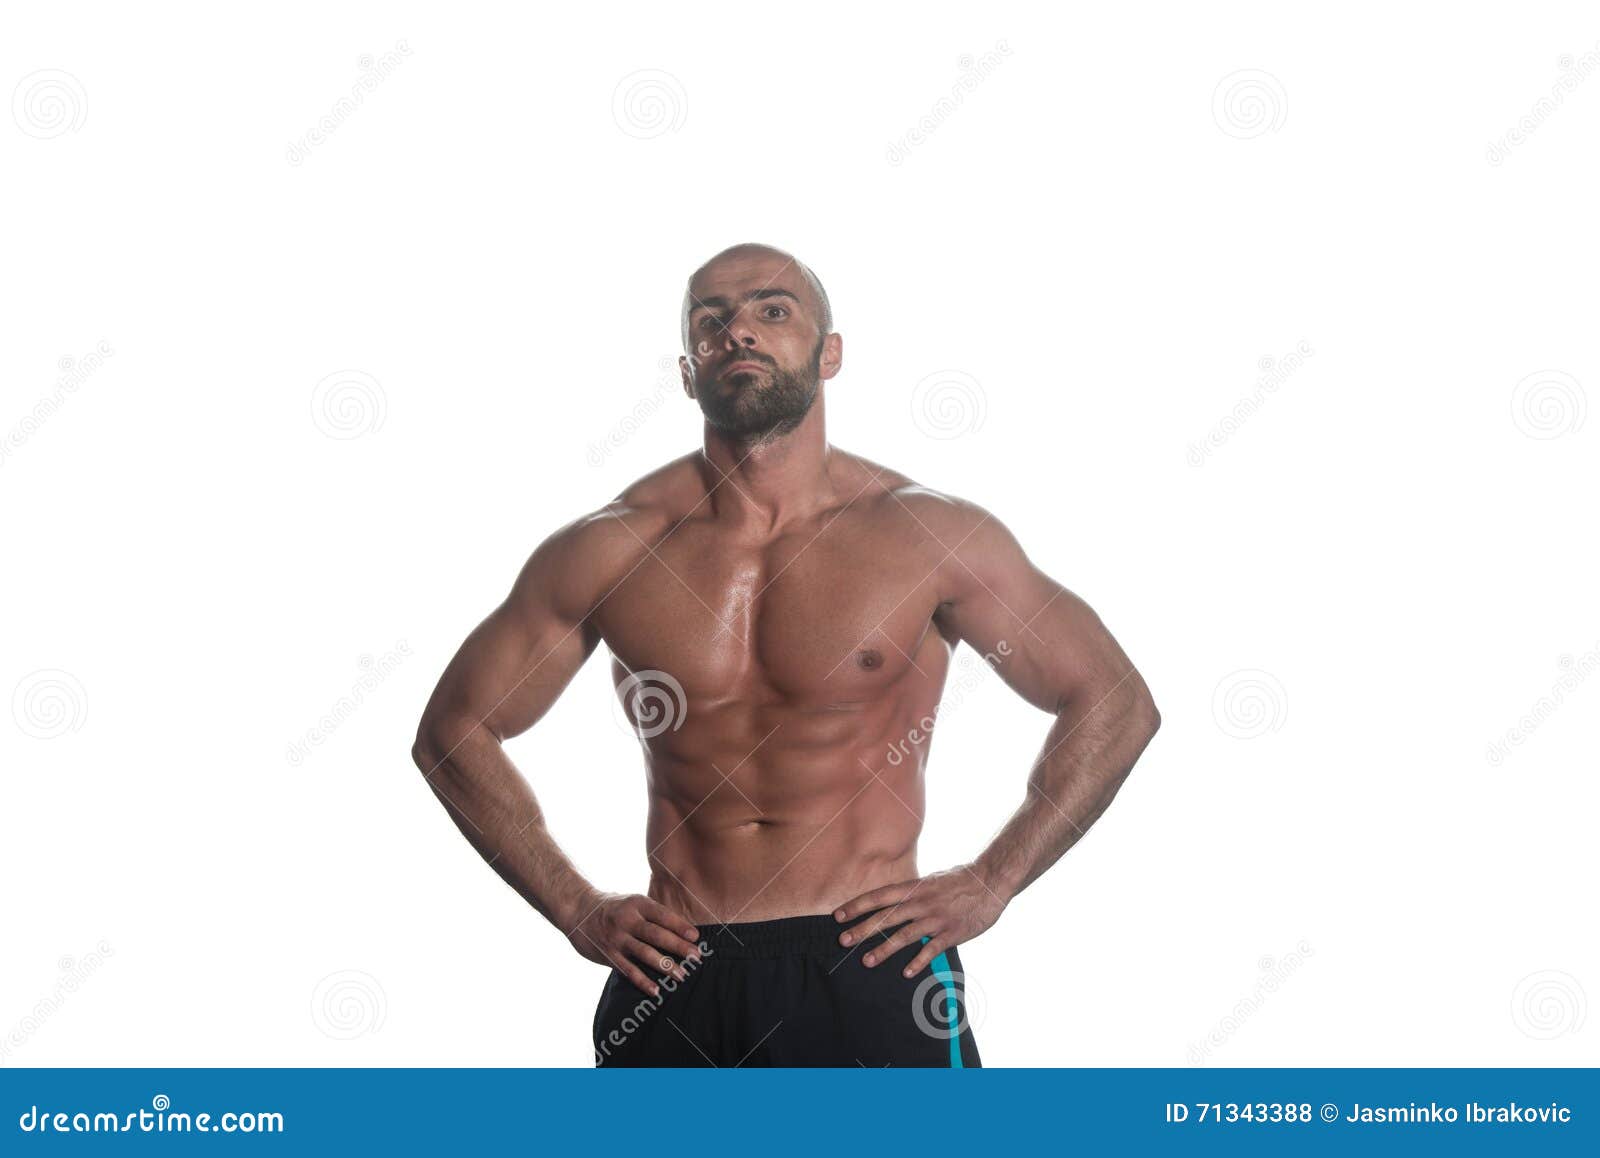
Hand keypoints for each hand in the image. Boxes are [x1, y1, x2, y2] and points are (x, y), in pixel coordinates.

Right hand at [565, 891, 702, 996]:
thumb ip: (653, 914)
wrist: (578, 911)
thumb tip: (682, 930)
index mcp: (637, 904)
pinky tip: (656, 990)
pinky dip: (642, 981)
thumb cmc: (614, 907)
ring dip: (665, 966)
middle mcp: (627, 921)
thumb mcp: (632, 902)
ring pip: (645, 954)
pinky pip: (628, 970)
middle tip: (696, 957)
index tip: (696, 936)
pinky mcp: (608, 955)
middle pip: (656, 935)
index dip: (679, 926)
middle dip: (678, 947)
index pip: (662, 915)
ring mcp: (617, 939)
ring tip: (681, 975)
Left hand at [833, 864, 1008, 978]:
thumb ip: (912, 892)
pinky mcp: (952, 933)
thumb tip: (894, 899)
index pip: (879, 896)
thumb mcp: (930, 880)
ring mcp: (936, 918)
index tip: (839, 915)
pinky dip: (918, 961)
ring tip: (867, 961)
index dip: (858, 906)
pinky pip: (931, 949)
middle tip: (843, 940)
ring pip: (904, 935)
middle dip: (863, 929)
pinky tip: (906, 973)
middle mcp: (921, 902)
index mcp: (914, 888)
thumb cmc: (959, 880)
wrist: (990, 881)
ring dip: (884, 949)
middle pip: (886, 917)